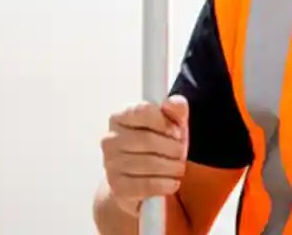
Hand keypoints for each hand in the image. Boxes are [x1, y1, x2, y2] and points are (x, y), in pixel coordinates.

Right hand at [100, 95, 189, 215]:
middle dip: (172, 147)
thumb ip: (175, 110)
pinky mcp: (118, 187)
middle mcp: (110, 139)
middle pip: (148, 139)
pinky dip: (165, 184)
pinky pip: (147, 185)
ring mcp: (111, 164)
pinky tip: (172, 182)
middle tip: (181, 153)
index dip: (164, 121)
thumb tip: (174, 103)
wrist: (135, 184)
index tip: (176, 131)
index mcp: (120, 118)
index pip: (143, 111)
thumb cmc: (153, 149)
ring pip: (150, 163)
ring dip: (172, 167)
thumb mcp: (169, 125)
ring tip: (178, 168)